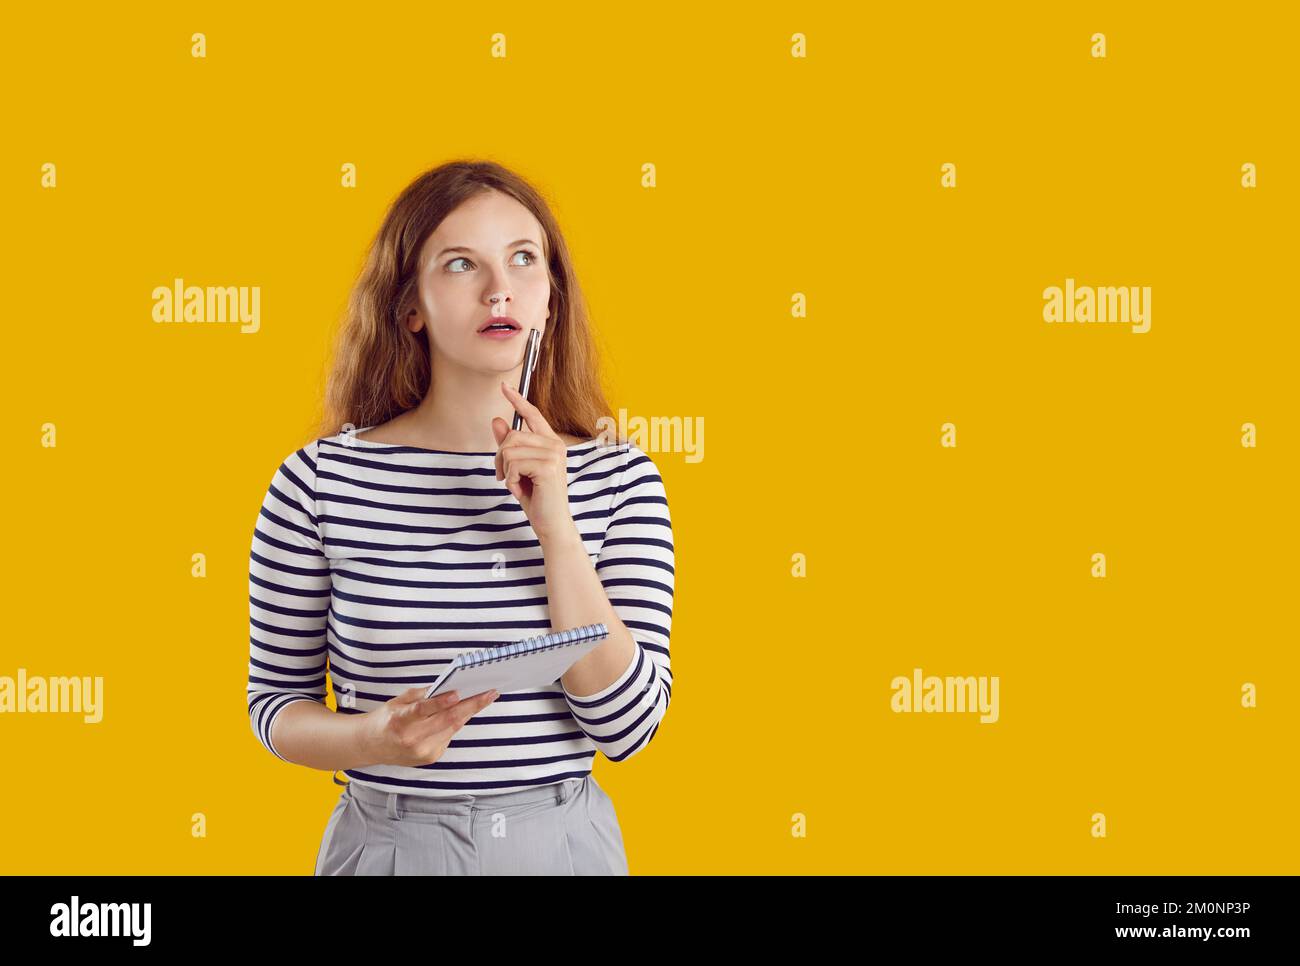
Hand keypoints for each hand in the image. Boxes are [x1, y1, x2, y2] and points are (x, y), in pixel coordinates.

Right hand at [358, 686, 499, 767]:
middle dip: (471, 705)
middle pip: (446, 720)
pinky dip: (457, 722)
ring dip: (470, 712)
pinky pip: (449, 736)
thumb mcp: (398, 701)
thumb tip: (448, 687)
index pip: (422, 710)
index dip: (440, 703)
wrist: (371, 746)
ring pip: (452, 728)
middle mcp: (411, 739)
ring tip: (485, 697)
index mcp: (399, 721)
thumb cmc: (386, 719)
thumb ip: (422, 695)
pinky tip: (466, 711)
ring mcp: (422, 751)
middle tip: (489, 693)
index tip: (457, 693)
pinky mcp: (431, 757)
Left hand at [492, 381, 578, 542]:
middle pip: (512, 435)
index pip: (533, 415)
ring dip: (504, 470)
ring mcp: (553, 455)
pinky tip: (519, 490)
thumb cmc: (537, 498)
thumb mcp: (518, 469)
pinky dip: (509, 480)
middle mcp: (555, 445)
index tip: (504, 387)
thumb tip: (497, 420)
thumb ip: (509, 445)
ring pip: (509, 450)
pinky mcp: (547, 467)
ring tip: (514, 484)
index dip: (518, 400)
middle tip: (504, 476)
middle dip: (500, 457)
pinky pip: (512, 464)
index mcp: (551, 443)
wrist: (551, 524)